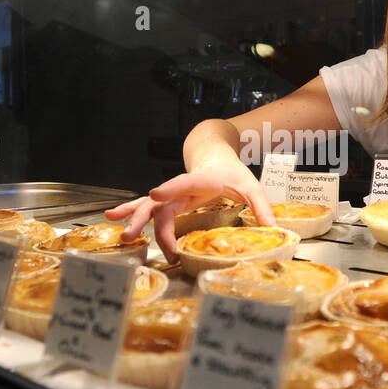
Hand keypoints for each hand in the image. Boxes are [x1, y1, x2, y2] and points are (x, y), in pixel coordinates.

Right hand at [106, 166, 274, 259]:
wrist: (215, 153)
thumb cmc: (233, 171)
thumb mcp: (251, 187)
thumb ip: (261, 208)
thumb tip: (274, 231)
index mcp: (202, 179)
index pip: (185, 183)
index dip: (171, 188)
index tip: (156, 193)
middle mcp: (182, 187)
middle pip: (161, 203)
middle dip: (146, 219)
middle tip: (134, 235)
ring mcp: (172, 193)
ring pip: (150, 207)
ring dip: (136, 220)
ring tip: (123, 234)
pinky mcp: (169, 200)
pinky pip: (149, 208)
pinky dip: (132, 212)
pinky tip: (113, 218)